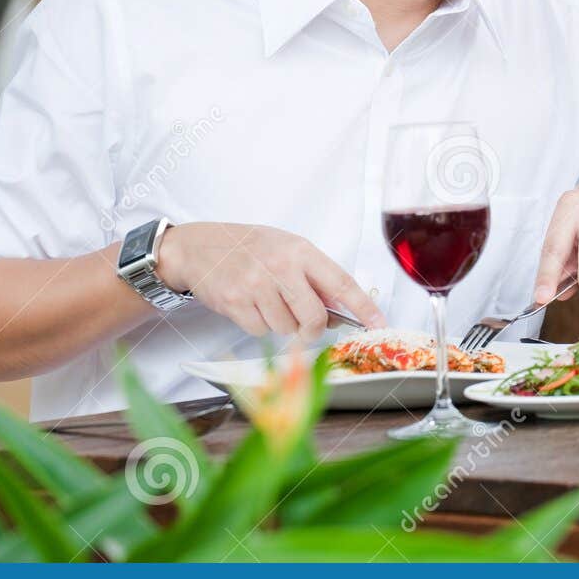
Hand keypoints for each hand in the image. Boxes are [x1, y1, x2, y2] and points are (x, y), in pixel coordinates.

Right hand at [155, 222, 384, 339]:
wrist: (199, 247)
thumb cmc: (249, 247)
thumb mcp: (287, 249)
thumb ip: (314, 277)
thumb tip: (341, 310)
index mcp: (300, 251)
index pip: (341, 282)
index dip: (363, 307)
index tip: (378, 323)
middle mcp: (280, 267)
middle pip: (314, 317)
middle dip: (314, 328)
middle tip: (306, 324)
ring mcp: (256, 286)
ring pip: (286, 329)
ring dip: (282, 324)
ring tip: (268, 302)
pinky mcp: (235, 303)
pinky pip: (260, 332)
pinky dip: (259, 325)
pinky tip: (250, 305)